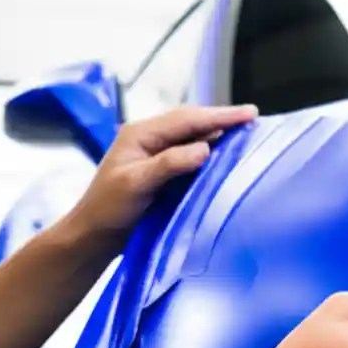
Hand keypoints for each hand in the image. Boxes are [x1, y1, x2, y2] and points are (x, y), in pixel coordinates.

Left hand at [65, 105, 257, 245]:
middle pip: (191, 122)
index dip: (219, 116)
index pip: (186, 119)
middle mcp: (149, 138)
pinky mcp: (162, 169)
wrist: (95, 234)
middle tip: (252, 117)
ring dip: (217, 132)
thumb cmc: (109, 208)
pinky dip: (210, 149)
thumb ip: (169, 164)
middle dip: (221, 119)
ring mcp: (156, 153)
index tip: (249, 113)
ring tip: (245, 130)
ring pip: (192, 136)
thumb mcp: (136, 184)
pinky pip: (190, 153)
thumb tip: (204, 148)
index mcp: (141, 134)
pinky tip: (225, 152)